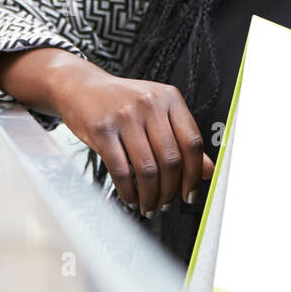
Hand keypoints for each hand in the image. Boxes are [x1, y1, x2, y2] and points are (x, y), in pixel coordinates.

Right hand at [54, 63, 214, 216]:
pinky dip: (128, 192)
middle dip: (171, 190)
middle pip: (171, 159)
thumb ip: (182, 138)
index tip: (190, 193)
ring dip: (151, 196)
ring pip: (148, 169)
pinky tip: (130, 198)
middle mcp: (150, 103)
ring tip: (149, 205)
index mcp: (170, 98)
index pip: (192, 142)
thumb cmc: (122, 102)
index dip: (194, 174)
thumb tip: (209, 170)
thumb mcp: (157, 112)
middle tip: (166, 203)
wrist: (81, 87)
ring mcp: (125, 116)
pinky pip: (121, 171)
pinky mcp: (102, 130)